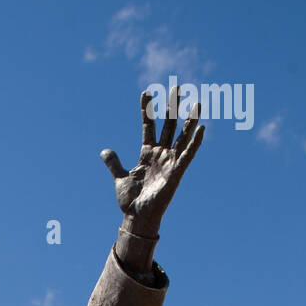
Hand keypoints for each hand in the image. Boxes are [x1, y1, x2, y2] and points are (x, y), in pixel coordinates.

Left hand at [100, 89, 203, 237]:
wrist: (136, 218)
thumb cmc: (130, 201)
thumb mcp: (120, 178)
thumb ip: (114, 163)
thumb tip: (104, 151)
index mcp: (147, 153)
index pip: (148, 126)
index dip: (147, 110)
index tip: (146, 92)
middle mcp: (161, 154)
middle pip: (168, 126)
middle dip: (172, 107)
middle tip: (176, 87)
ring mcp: (169, 162)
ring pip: (182, 137)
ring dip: (189, 121)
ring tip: (197, 104)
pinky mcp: (176, 173)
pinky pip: (187, 156)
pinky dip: (194, 143)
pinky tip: (202, 129)